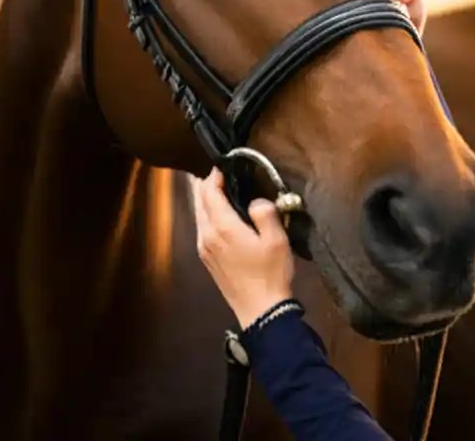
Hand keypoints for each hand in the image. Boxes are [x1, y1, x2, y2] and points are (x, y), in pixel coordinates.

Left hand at [191, 168, 294, 328]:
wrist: (261, 310)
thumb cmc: (270, 273)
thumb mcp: (276, 239)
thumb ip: (265, 212)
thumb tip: (256, 201)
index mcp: (222, 227)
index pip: (210, 192)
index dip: (215, 175)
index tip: (224, 164)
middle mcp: (207, 235)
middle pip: (198, 201)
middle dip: (205, 184)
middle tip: (218, 172)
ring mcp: (204, 249)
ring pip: (198, 215)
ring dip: (204, 199)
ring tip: (217, 188)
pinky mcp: (207, 259)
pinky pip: (201, 228)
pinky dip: (206, 214)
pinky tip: (219, 215)